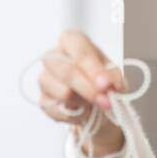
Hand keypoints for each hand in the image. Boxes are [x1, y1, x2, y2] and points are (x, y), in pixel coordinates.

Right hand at [36, 29, 126, 155]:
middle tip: (105, 101)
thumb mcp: (114, 75)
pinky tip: (84, 112)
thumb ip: (112, 77)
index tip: (105, 84)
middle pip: (66, 71)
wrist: (96, 103)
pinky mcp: (43, 100)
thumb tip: (109, 85)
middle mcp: (53, 56)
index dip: (93, 68)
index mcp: (71, 42)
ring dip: (82, 103)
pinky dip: (75, 115)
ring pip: (61, 92)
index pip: (79, 50)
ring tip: (94, 105)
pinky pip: (58, 110)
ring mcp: (45, 78)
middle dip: (87, 89)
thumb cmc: (102, 81)